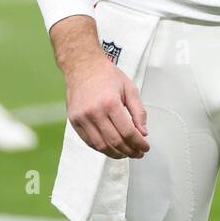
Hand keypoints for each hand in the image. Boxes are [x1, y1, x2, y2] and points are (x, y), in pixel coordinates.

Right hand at [51, 16, 148, 158]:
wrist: (82, 66)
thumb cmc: (107, 75)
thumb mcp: (130, 88)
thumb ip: (138, 111)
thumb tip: (143, 133)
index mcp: (110, 102)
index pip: (127, 132)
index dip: (138, 143)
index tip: (145, 147)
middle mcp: (94, 112)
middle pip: (115, 141)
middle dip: (130, 151)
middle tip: (138, 153)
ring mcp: (82, 118)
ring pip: (101, 146)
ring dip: (116, 154)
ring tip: (127, 153)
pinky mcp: (74, 121)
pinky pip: (89, 142)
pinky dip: (102, 149)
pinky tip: (112, 148)